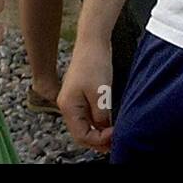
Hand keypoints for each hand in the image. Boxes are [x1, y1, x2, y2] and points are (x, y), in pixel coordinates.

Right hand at [59, 37, 113, 151]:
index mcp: (68, 106)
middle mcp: (67, 105)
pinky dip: (98, 121)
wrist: (92, 42)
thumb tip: (104, 131)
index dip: (99, 141)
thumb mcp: (101, 94)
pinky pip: (87, 115)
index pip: (81, 136)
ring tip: (114, 133)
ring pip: (85, 125)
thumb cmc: (95, 64)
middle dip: (98, 140)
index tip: (114, 135)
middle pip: (81, 132)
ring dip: (98, 131)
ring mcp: (73, 100)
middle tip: (116, 140)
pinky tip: (109, 121)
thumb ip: (101, 116)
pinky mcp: (80, 94)